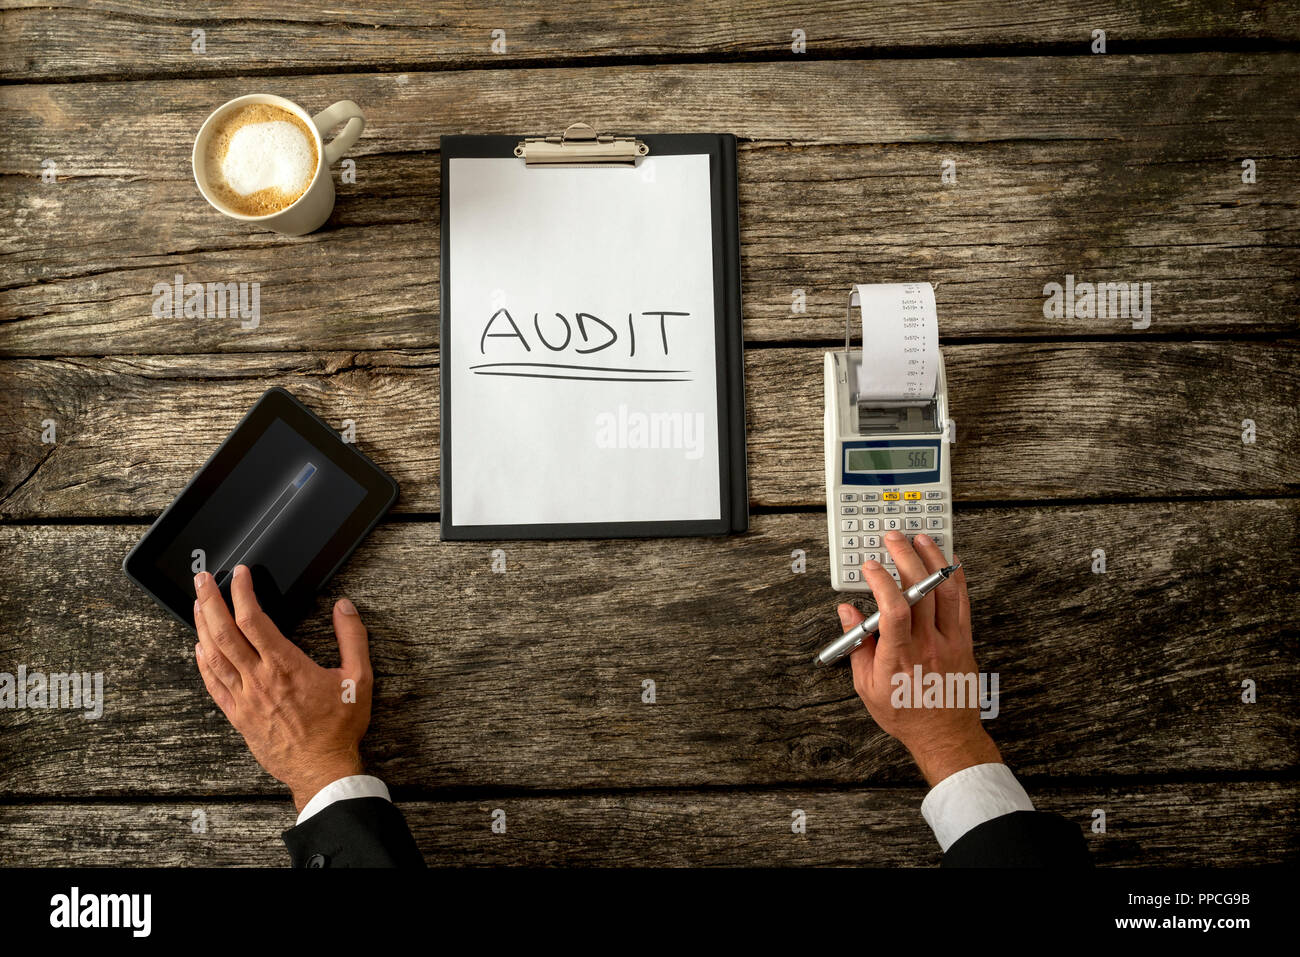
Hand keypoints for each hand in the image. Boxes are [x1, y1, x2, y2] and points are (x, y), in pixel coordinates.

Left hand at [192, 565, 373, 811]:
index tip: (240, 573)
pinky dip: (203, 663)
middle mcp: (259, 679)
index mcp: (285, 665)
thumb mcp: (358, 678)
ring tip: (196, 604)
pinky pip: (213, 685)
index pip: (254, 619)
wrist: (322, 769)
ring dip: (201, 626)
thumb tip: (344, 607)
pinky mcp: (239, 717)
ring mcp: (244, 699)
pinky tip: (200, 649)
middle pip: (223, 632)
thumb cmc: (339, 727)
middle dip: (210, 601)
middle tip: (202, 580)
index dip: (243, 591)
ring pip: (213, 656)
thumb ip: (353, 637)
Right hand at [837, 531, 1000, 785]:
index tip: (870, 566)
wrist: (945, 735)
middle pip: (920, 590)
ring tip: (921, 539)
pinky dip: (955, 578)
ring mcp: (949, 641)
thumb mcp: (866, 685)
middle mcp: (926, 644)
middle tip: (893, 538)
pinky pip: (962, 602)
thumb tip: (846, 612)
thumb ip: (857, 644)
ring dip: (932, 559)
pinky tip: (948, 561)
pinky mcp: (964, 641)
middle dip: (905, 557)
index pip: (893, 609)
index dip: (881, 581)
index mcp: (898, 656)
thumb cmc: (905, 713)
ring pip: (944, 590)